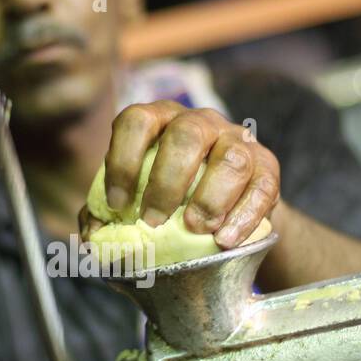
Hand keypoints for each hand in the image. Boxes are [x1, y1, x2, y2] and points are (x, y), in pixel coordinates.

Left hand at [78, 101, 279, 245]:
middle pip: (185, 136)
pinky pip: (262, 188)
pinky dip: (243, 217)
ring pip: (230, 159)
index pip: (136, 121)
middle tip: (153, 221)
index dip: (123, 161)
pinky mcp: (268, 168)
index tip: (117, 204)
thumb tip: (92, 237)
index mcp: (159, 121)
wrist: (226, 215)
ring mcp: (237, 141)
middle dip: (166, 182)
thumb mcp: (136, 203)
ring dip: (209, 198)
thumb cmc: (170, 204)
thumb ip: (107, 215)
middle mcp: (200, 122)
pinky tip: (224, 240)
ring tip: (195, 230)